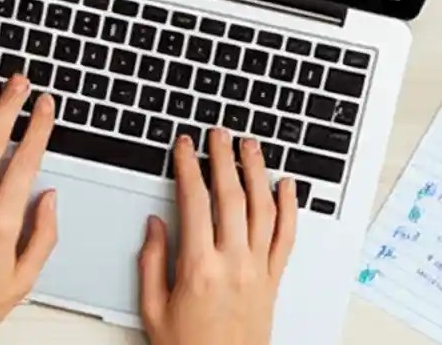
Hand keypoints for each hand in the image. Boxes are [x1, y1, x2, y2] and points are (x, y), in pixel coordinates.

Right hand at [139, 129, 297, 344]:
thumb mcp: (153, 309)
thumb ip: (152, 261)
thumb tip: (155, 223)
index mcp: (199, 267)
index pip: (195, 202)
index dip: (189, 167)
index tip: (185, 146)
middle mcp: (234, 263)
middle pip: (232, 197)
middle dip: (224, 158)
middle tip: (218, 133)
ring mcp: (259, 270)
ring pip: (263, 209)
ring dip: (257, 172)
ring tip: (250, 145)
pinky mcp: (274, 280)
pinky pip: (287, 237)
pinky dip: (290, 207)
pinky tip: (287, 185)